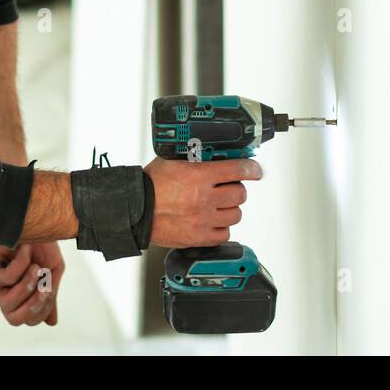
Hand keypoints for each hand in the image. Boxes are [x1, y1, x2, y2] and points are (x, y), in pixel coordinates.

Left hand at [0, 241, 63, 326]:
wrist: (32, 216)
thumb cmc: (40, 241)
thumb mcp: (52, 269)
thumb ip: (50, 294)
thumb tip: (51, 323)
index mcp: (20, 294)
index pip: (28, 319)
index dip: (41, 310)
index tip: (50, 288)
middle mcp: (4, 292)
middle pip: (14, 319)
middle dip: (34, 305)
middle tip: (45, 286)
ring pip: (8, 305)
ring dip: (28, 285)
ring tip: (36, 266)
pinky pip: (6, 279)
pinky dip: (21, 264)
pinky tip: (23, 248)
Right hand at [143, 156, 261, 247]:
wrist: (134, 210)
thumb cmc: (149, 186)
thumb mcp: (171, 160)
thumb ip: (193, 156)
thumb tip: (209, 152)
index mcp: (199, 176)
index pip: (237, 170)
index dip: (251, 169)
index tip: (255, 170)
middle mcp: (204, 199)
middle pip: (240, 194)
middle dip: (236, 189)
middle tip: (228, 188)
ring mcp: (203, 220)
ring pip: (235, 215)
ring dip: (230, 208)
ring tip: (220, 205)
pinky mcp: (198, 237)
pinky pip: (224, 234)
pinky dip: (221, 227)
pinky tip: (213, 221)